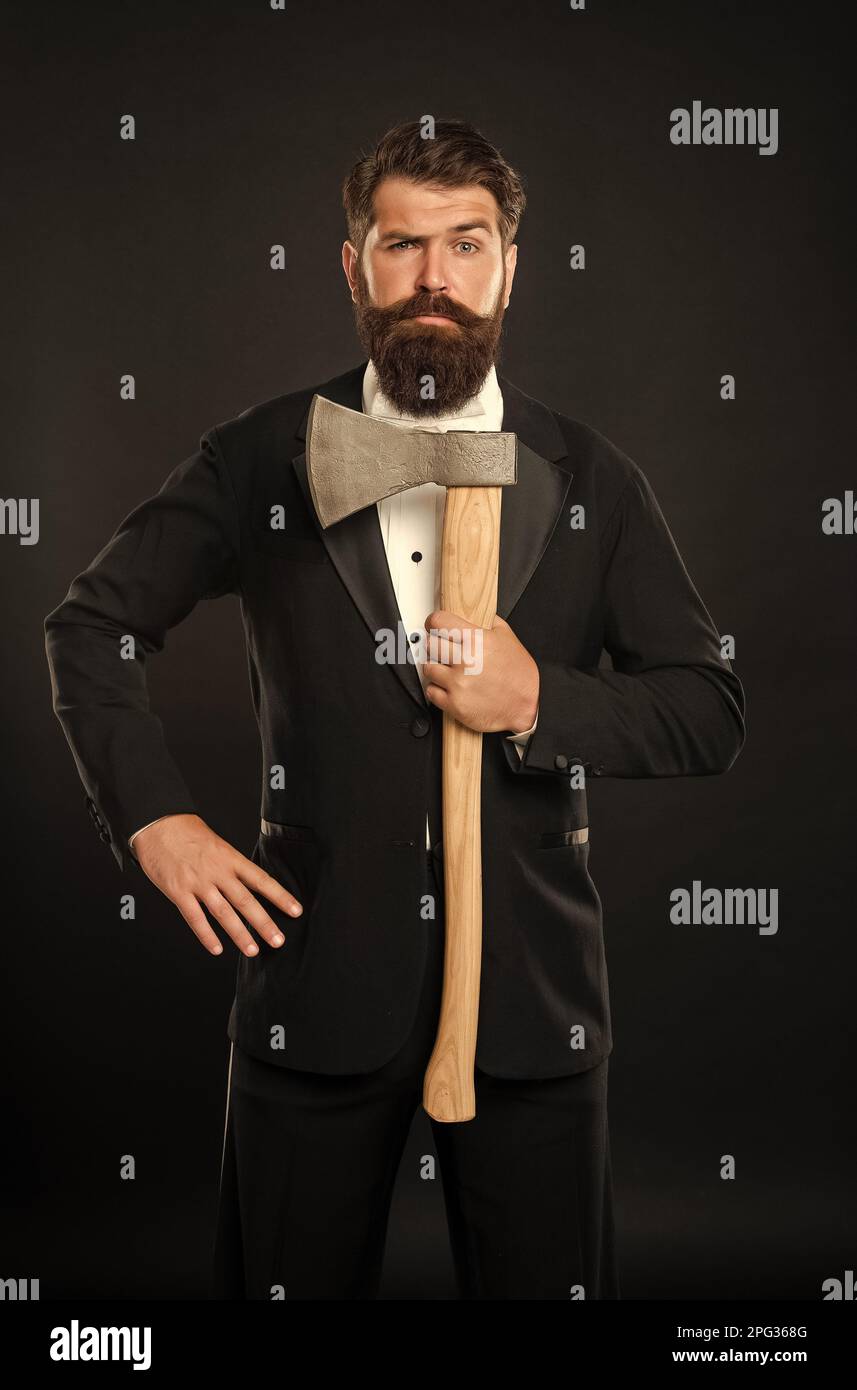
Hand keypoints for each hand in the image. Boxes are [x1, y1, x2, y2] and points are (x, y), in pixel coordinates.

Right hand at [132, 814, 301, 956]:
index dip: (280, 896)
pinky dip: (206, 935)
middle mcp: (217, 872)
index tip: (296, 910)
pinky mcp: (178, 892)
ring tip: (252, 950)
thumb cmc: (188, 833)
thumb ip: (231, 865)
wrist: (158, 824)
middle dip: (264, 923)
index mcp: (230, 858)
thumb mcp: (217, 844)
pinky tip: (217, 948)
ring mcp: (198, 883)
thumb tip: (249, 884)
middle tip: (278, 940)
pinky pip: (195, 918)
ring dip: (239, 934)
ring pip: (223, 913)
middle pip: (246, 901)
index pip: (261, 880)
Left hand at [422, 611, 539, 734]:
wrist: (527, 705)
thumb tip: (475, 613)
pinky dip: (437, 689)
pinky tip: (449, 687)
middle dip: (435, 646)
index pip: (439, 621)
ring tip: (449, 671)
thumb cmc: (519, 675)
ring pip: (427, 668)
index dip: (434, 622)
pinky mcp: (455, 704)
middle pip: (430, 644)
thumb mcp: (508, 637)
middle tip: (443, 650)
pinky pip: (431, 692)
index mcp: (477, 640)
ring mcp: (458, 683)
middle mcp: (466, 660)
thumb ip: (488, 622)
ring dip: (436, 669)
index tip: (434, 626)